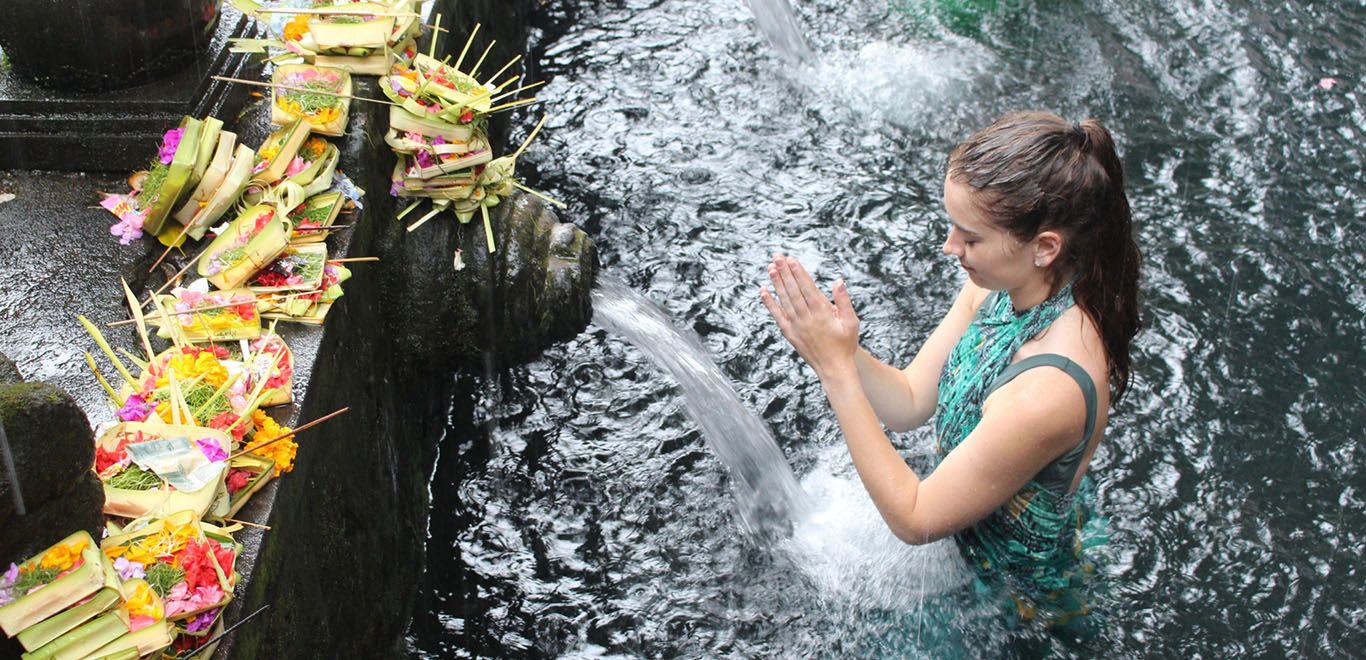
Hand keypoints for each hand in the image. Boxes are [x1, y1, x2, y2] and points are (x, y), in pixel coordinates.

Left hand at [759, 252, 859, 382]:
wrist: (834, 369)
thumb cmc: (845, 344)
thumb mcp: (852, 322)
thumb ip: (844, 301)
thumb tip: (838, 281)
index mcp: (822, 313)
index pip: (807, 288)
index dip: (798, 273)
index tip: (791, 259)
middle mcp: (806, 318)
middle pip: (793, 290)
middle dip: (784, 272)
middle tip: (777, 256)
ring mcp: (796, 326)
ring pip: (784, 300)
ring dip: (777, 283)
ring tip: (771, 268)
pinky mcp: (790, 334)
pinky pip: (777, 316)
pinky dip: (770, 303)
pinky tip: (764, 291)